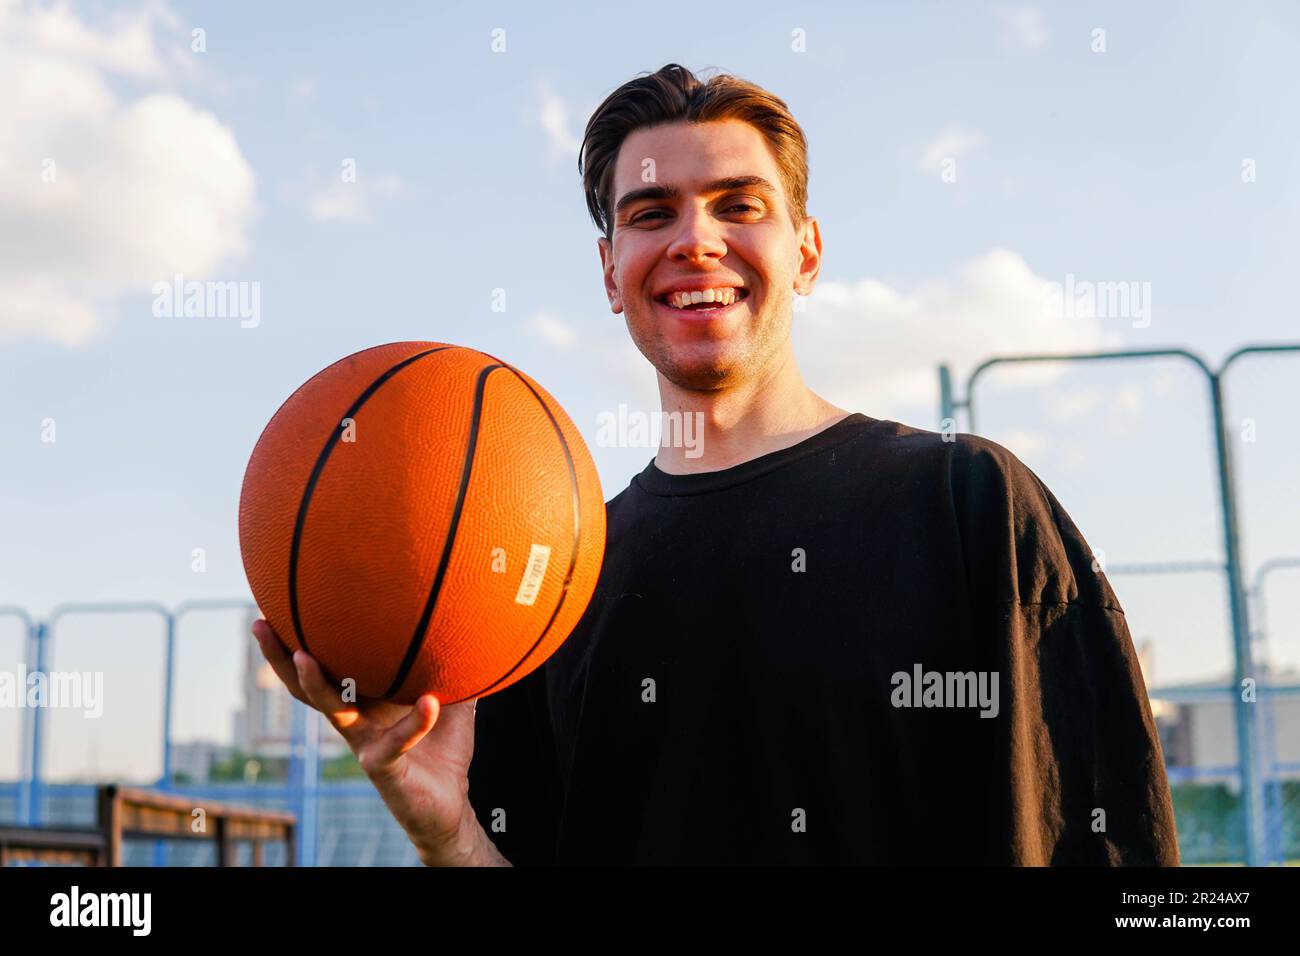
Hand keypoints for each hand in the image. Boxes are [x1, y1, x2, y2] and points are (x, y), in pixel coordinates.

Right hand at [250, 618, 502, 864]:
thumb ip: (453, 663)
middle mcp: (354, 718)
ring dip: (314, 683)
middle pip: (305, 684)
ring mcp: (362, 742)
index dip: (305, 638)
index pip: (329, 664)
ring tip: (303, 655)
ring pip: (329, 709)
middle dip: (280, 656)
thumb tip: (468, 619)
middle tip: (259, 623)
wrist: (447, 802)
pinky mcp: (382, 765)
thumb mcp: (452, 695)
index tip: (283, 603)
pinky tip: (431, 702)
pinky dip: (416, 721)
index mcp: (365, 698)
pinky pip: (396, 739)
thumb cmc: (443, 746)